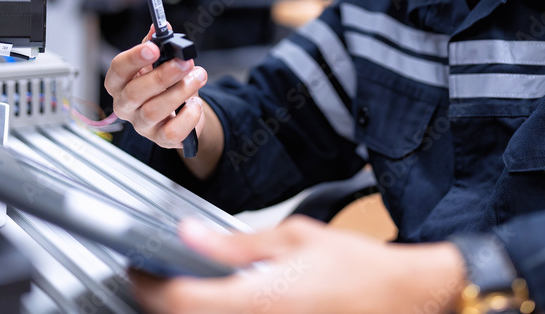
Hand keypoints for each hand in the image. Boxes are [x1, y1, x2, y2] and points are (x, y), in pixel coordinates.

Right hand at [104, 25, 207, 149]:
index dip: (134, 58)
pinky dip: (189, 116)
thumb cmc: (166, 85)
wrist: (182, 111)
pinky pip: (173, 132)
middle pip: (136, 92)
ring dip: (181, 91)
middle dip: (163, 75)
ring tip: (198, 77)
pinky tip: (196, 103)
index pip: (118, 70)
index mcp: (121, 83)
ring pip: (155, 110)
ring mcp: (142, 125)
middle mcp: (126, 105)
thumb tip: (161, 26)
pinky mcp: (161, 139)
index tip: (153, 48)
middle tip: (185, 63)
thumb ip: (160, 44)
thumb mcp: (160, 62)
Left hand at [129, 216, 465, 313]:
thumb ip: (236, 245)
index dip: (147, 284)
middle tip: (159, 275)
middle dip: (162, 300)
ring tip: (193, 287)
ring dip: (187, 311)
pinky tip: (226, 300)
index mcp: (259, 300)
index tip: (139, 266)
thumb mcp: (294, 239)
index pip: (178, 302)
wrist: (405, 298)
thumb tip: (188, 236)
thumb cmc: (356, 267)